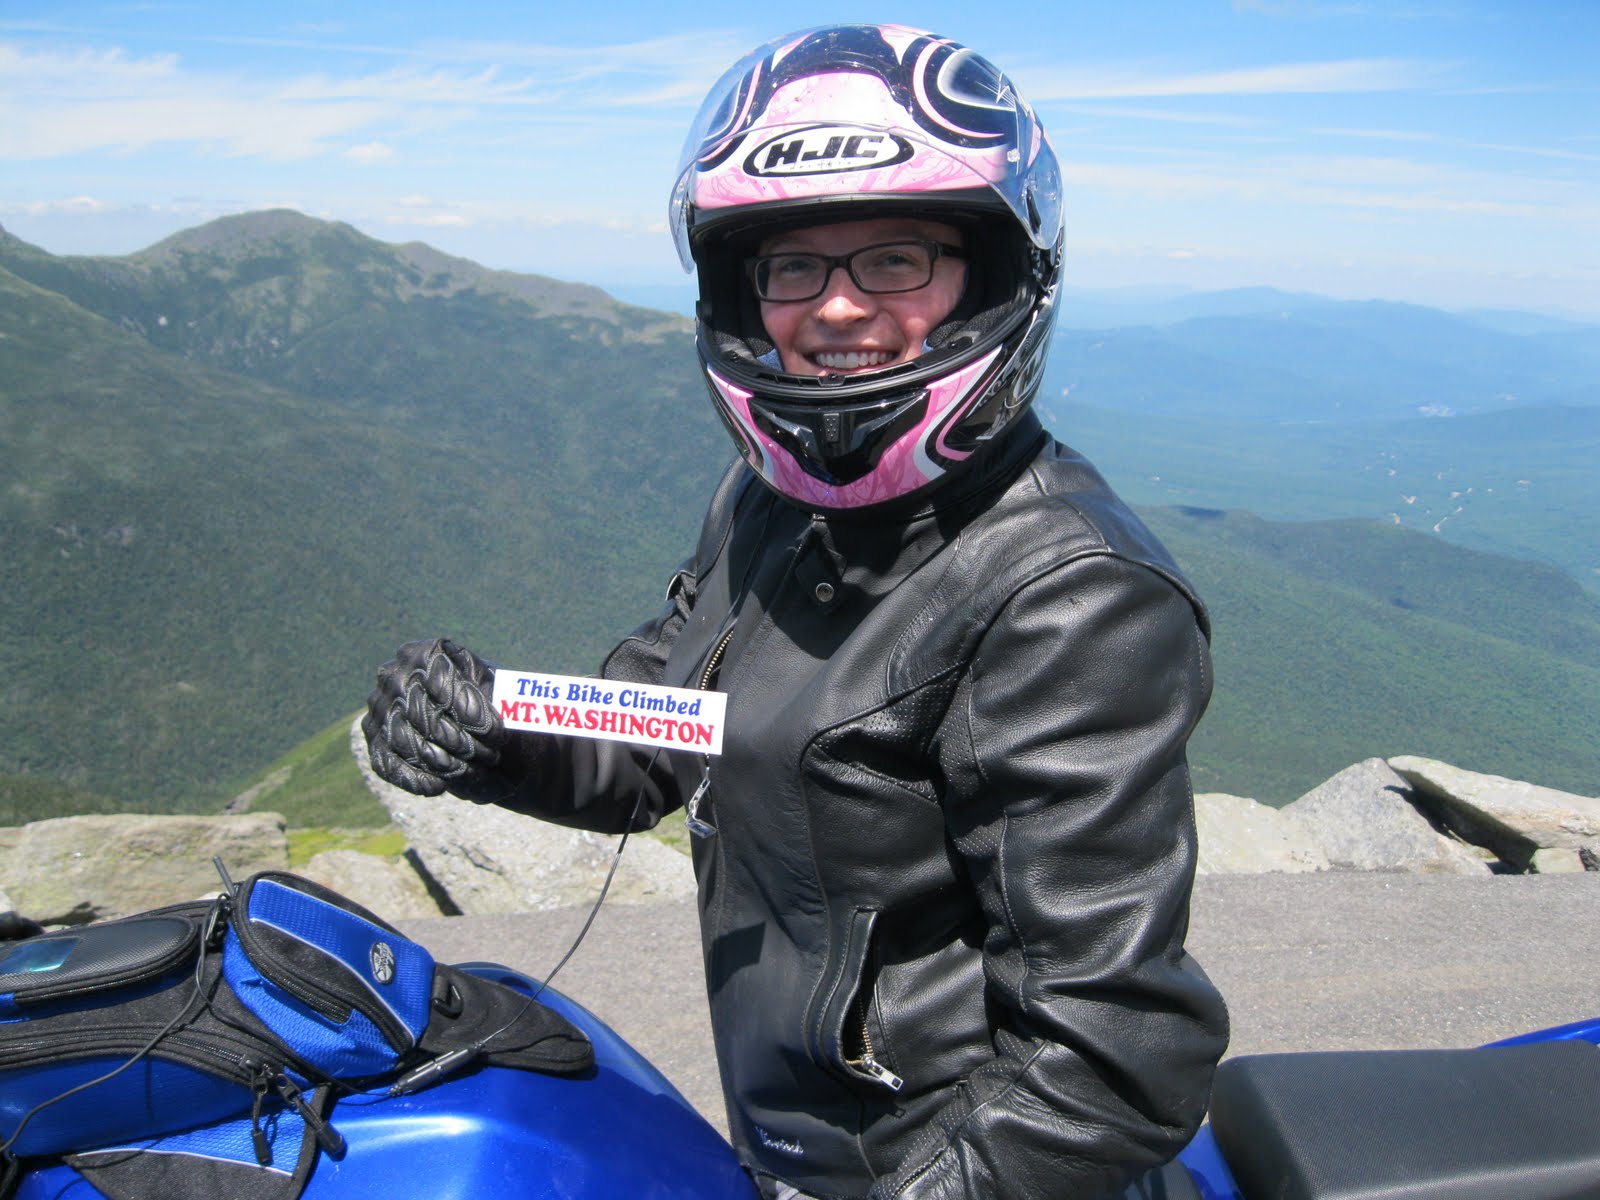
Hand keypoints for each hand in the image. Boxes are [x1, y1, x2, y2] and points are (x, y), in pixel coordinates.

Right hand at [363, 638, 504, 796]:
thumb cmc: (486, 697)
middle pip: (423, 714)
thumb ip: (491, 688)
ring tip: (472, 771)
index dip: (470, 712)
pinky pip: (387, 762)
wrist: (469, 719)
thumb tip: (497, 705)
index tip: (496, 735)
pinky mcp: (375, 739)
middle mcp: (393, 676)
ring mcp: (379, 708)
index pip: (442, 682)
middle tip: (490, 758)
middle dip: (461, 742)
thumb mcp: (493, 685)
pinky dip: (414, 777)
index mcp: (423, 653)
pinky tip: (439, 785)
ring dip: (443, 762)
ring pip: (405, 740)